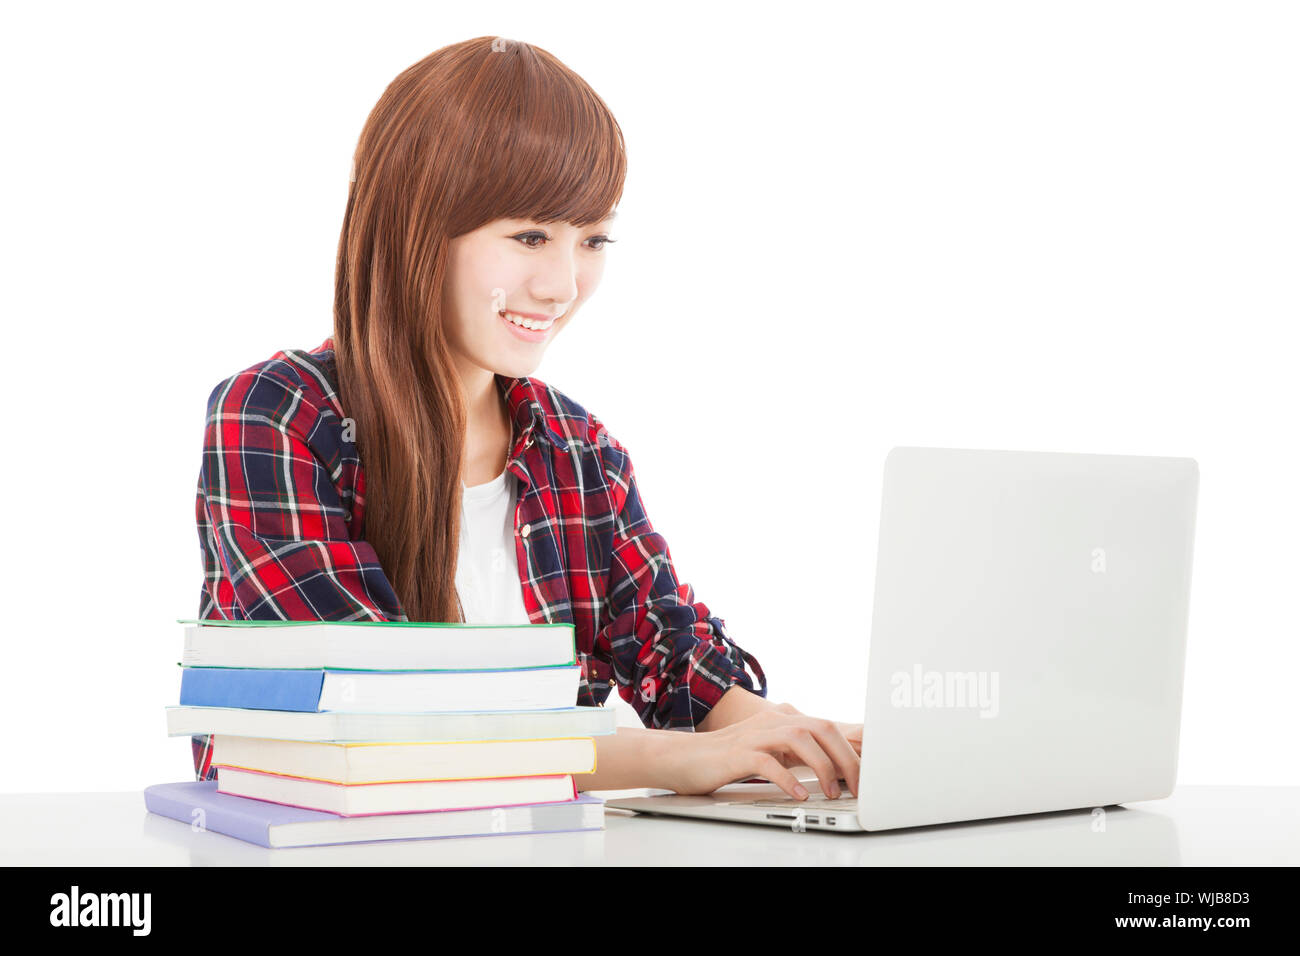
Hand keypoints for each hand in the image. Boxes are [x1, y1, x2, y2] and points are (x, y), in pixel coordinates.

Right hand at [665, 704, 860, 801]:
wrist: (684, 757)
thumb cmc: (729, 758)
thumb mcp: (772, 751)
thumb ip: (798, 754)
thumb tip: (836, 769)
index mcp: (784, 718)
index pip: (828, 726)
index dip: (853, 748)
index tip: (870, 772)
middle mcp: (773, 721)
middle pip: (821, 728)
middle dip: (846, 757)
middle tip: (858, 786)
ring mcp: (756, 734)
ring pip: (800, 738)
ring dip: (822, 767)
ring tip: (832, 792)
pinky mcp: (738, 753)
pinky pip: (769, 762)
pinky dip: (788, 779)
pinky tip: (798, 795)